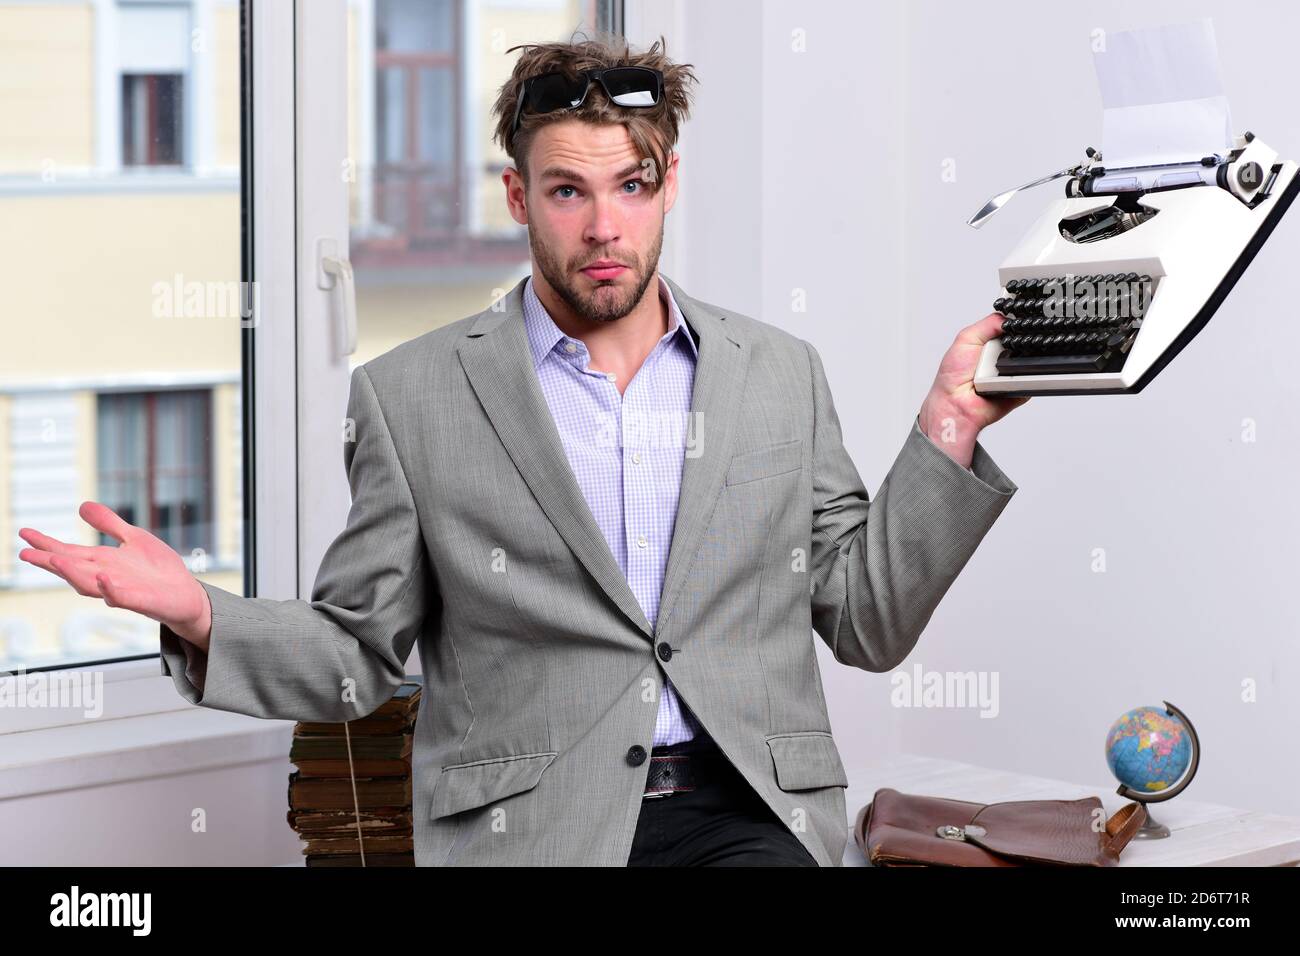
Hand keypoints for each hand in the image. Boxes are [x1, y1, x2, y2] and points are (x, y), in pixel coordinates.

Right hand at [16, 501, 211, 650]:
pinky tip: (102, 577)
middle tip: (24, 553)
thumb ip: (109, 524)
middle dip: (48, 561)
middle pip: (72, 569)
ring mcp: (121, 590)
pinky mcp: (140, 601)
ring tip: (54, 561)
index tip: (24, 533)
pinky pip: (121, 597)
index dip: (47, 544)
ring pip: (89, 585)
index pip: (68, 552)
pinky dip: (110, 589)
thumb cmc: (159, 569)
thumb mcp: (134, 538)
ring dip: (72, 574)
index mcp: (102, 561)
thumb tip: (81, 506)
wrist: (186, 594)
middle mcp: (105, 576)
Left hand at [919, 313, 1029, 465]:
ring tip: (1000, 364)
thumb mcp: (965, 339)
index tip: (1025, 313)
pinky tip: (1009, 376)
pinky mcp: (1023, 386)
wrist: (955, 406)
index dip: (1018, 320)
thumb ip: (987, 324)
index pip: (1013, 326)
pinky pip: (1033, 377)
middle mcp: (1005, 356)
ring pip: (1032, 357)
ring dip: (1023, 357)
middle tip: (1005, 344)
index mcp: (992, 343)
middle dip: (1024, 337)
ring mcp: (1015, 371)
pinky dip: (1025, 375)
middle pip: (1027, 339)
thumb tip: (1008, 315)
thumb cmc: (952, 377)